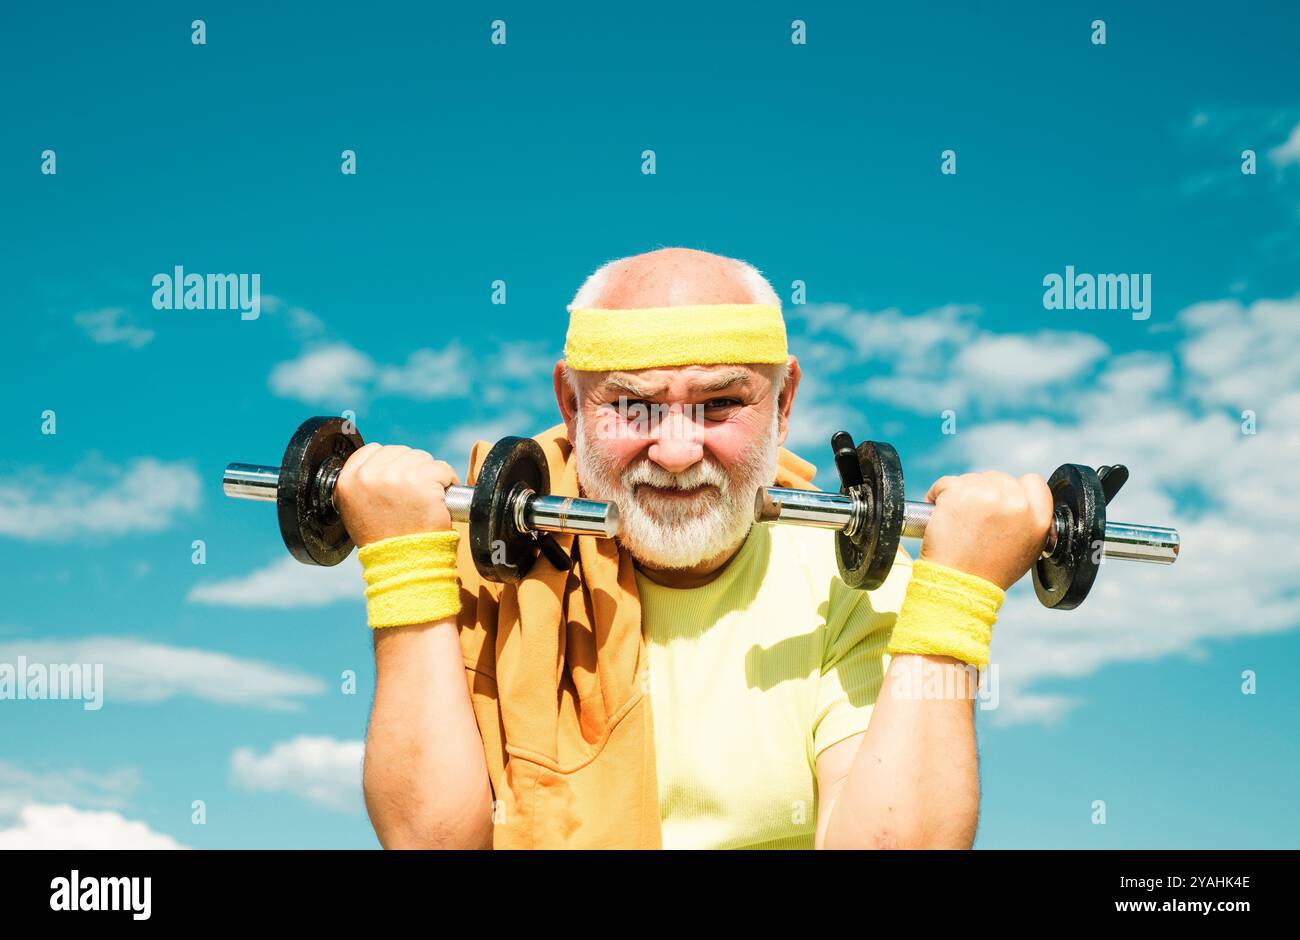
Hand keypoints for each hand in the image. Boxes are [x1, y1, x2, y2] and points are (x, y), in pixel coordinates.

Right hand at [333, 443, 459, 547]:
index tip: (397, 485)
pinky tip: (437, 501)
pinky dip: (447, 482)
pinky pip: (442, 469)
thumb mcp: (356, 509)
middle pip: (400, 452)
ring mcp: (395, 477)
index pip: (373, 450)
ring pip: (422, 458)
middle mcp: (368, 476)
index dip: (391, 465)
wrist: (403, 565)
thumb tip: (378, 463)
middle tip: (411, 499)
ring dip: (429, 476)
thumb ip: (363, 483)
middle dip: (411, 470)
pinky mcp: (421, 481)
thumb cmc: (384, 541)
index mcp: (347, 481)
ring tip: (422, 502)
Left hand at [918, 471, 1054, 589]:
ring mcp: (989, 496)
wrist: (959, 585)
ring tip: (957, 522)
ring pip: (972, 479)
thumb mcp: (1026, 551)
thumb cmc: (987, 573)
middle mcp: (1018, 504)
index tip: (999, 502)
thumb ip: (1028, 522)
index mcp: (1039, 519)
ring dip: (960, 494)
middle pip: (998, 479)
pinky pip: (946, 483)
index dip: (1014, 489)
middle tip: (973, 519)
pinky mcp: (961, 493)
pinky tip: (941, 514)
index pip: (1033, 482)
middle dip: (984, 493)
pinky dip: (938, 495)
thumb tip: (1019, 505)